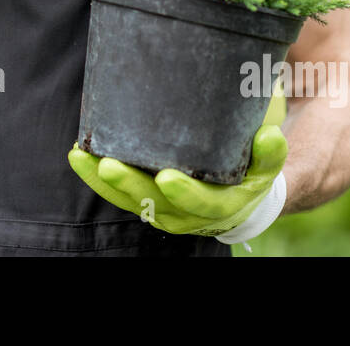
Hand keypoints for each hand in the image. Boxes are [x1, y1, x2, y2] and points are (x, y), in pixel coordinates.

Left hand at [68, 90, 288, 240]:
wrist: (236, 194)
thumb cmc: (249, 168)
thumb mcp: (267, 162)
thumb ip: (270, 152)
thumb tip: (268, 136)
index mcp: (222, 204)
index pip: (202, 203)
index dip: (185, 193)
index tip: (167, 177)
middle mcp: (187, 213)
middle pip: (155, 203)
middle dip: (130, 185)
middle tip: (109, 164)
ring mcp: (162, 207)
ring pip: (129, 199)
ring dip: (103, 179)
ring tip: (82, 154)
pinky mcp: (144, 198)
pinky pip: (116, 191)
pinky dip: (96, 175)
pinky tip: (79, 153)